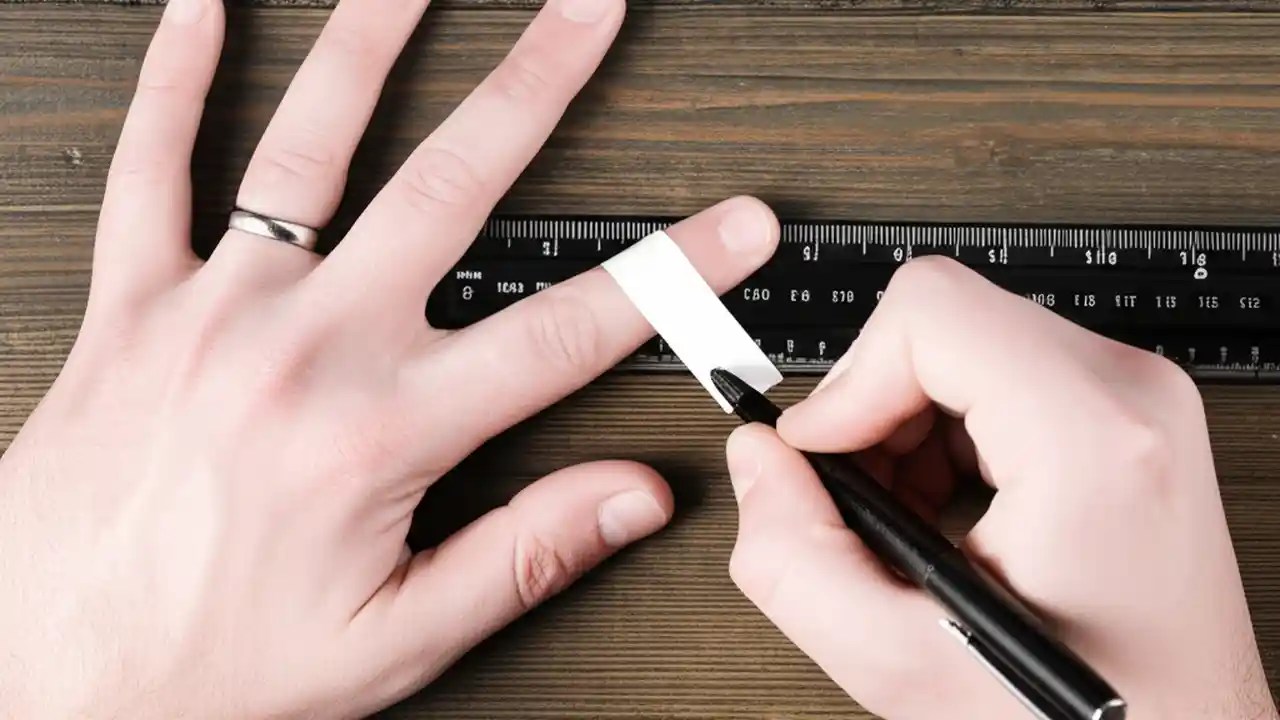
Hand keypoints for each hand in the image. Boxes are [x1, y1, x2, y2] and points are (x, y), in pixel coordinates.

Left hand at [0, 0, 779, 715]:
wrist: (41, 675)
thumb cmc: (205, 667)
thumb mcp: (391, 641)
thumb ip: (523, 557)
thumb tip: (629, 500)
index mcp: (378, 434)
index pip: (562, 335)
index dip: (667, 278)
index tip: (728, 230)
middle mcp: (300, 351)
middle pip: (448, 191)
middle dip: (533, 88)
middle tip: (583, 15)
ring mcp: (212, 315)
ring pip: (307, 148)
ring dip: (371, 45)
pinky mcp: (131, 310)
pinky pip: (147, 170)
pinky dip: (173, 83)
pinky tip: (199, 15)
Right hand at [724, 257, 1276, 719]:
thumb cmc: (1097, 717)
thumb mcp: (905, 664)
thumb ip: (796, 559)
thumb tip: (761, 462)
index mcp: (1091, 435)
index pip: (930, 309)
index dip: (848, 381)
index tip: (826, 453)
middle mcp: (1129, 393)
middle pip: (941, 321)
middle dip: (872, 411)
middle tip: (862, 500)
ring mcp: (1135, 399)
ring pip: (961, 346)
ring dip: (903, 428)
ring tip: (905, 519)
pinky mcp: (1124, 415)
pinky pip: (997, 376)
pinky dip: (944, 437)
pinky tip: (943, 513)